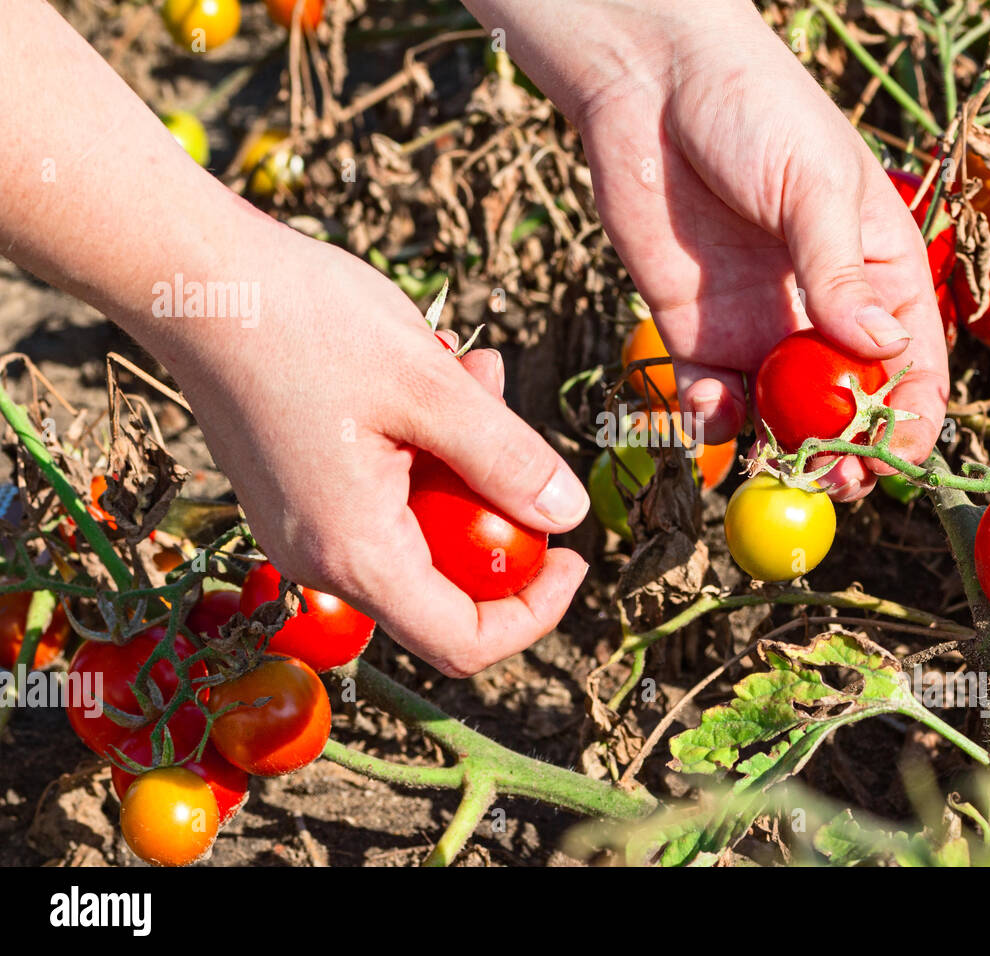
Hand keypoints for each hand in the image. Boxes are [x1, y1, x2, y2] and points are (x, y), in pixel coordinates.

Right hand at [149, 229, 589, 676]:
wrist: (195, 280)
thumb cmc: (305, 325)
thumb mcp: (432, 388)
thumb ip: (507, 460)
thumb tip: (569, 515)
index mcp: (356, 552)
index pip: (462, 640)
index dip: (534, 613)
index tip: (576, 556)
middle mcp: (323, 558)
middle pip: (448, 584)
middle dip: (500, 507)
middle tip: (510, 418)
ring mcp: (306, 527)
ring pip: (423, 528)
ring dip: (466, 461)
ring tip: (472, 373)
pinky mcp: (299, 492)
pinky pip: (387, 496)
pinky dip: (426, 448)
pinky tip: (435, 373)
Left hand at [573, 7, 949, 496]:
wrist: (649, 84)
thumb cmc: (754, 109)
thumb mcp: (814, 183)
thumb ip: (840, 272)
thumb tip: (883, 351)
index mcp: (878, 272)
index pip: (911, 363)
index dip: (909, 418)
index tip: (892, 459)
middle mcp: (823, 310)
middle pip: (848, 405)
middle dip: (844, 451)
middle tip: (831, 481)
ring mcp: (760, 326)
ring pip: (782, 415)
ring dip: (780, 450)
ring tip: (774, 466)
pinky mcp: (696, 332)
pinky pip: (714, 396)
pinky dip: (715, 417)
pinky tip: (710, 404)